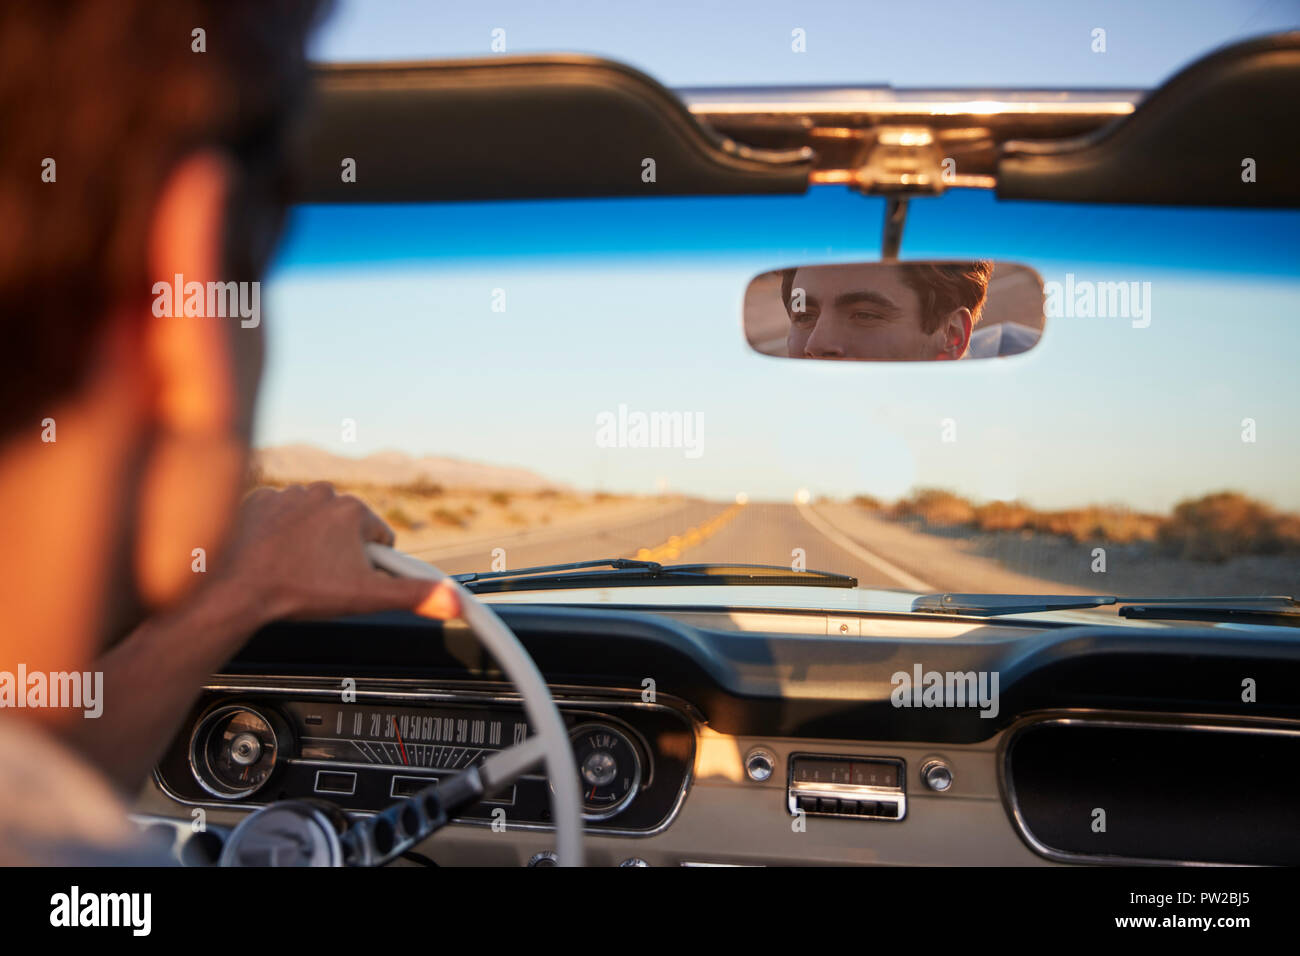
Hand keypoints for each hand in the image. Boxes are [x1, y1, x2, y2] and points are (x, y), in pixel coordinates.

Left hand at [213, 483, 459, 623]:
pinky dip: (279, 534)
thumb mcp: (365, 597)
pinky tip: (273, 555)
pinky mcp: (258, 500)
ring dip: (310, 543)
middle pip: (347, 529)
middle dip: (341, 553)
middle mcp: (322, 493)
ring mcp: (288, 494)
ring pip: (314, 522)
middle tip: (323, 579)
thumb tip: (452, 600)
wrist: (234, 587)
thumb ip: (413, 595)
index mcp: (353, 510)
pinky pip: (280, 517)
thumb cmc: (297, 590)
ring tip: (296, 569)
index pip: (380, 539)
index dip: (371, 565)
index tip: (351, 579)